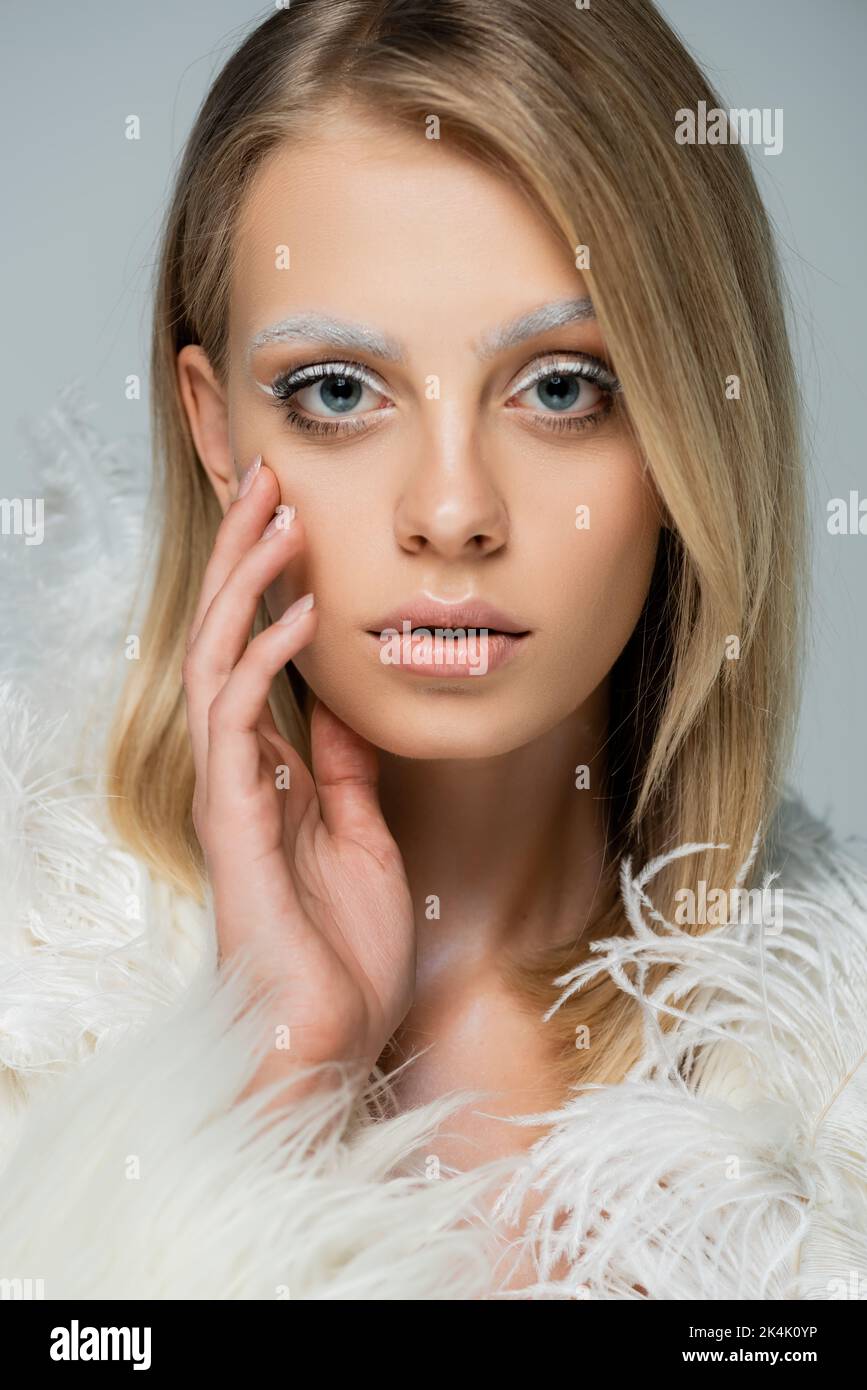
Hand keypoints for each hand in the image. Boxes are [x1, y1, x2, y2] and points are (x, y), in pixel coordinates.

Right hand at [182, 456, 415, 1105]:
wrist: (332, 1035)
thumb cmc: (346, 949)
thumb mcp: (364, 836)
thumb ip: (345, 769)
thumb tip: (343, 706)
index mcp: (271, 770)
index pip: (257, 654)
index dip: (270, 585)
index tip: (295, 519)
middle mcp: (240, 769)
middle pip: (226, 638)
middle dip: (244, 557)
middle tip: (267, 480)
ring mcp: (229, 790)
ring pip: (216, 659)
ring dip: (245, 584)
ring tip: (275, 514)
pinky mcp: (232, 817)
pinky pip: (239, 720)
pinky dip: (267, 659)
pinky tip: (301, 613)